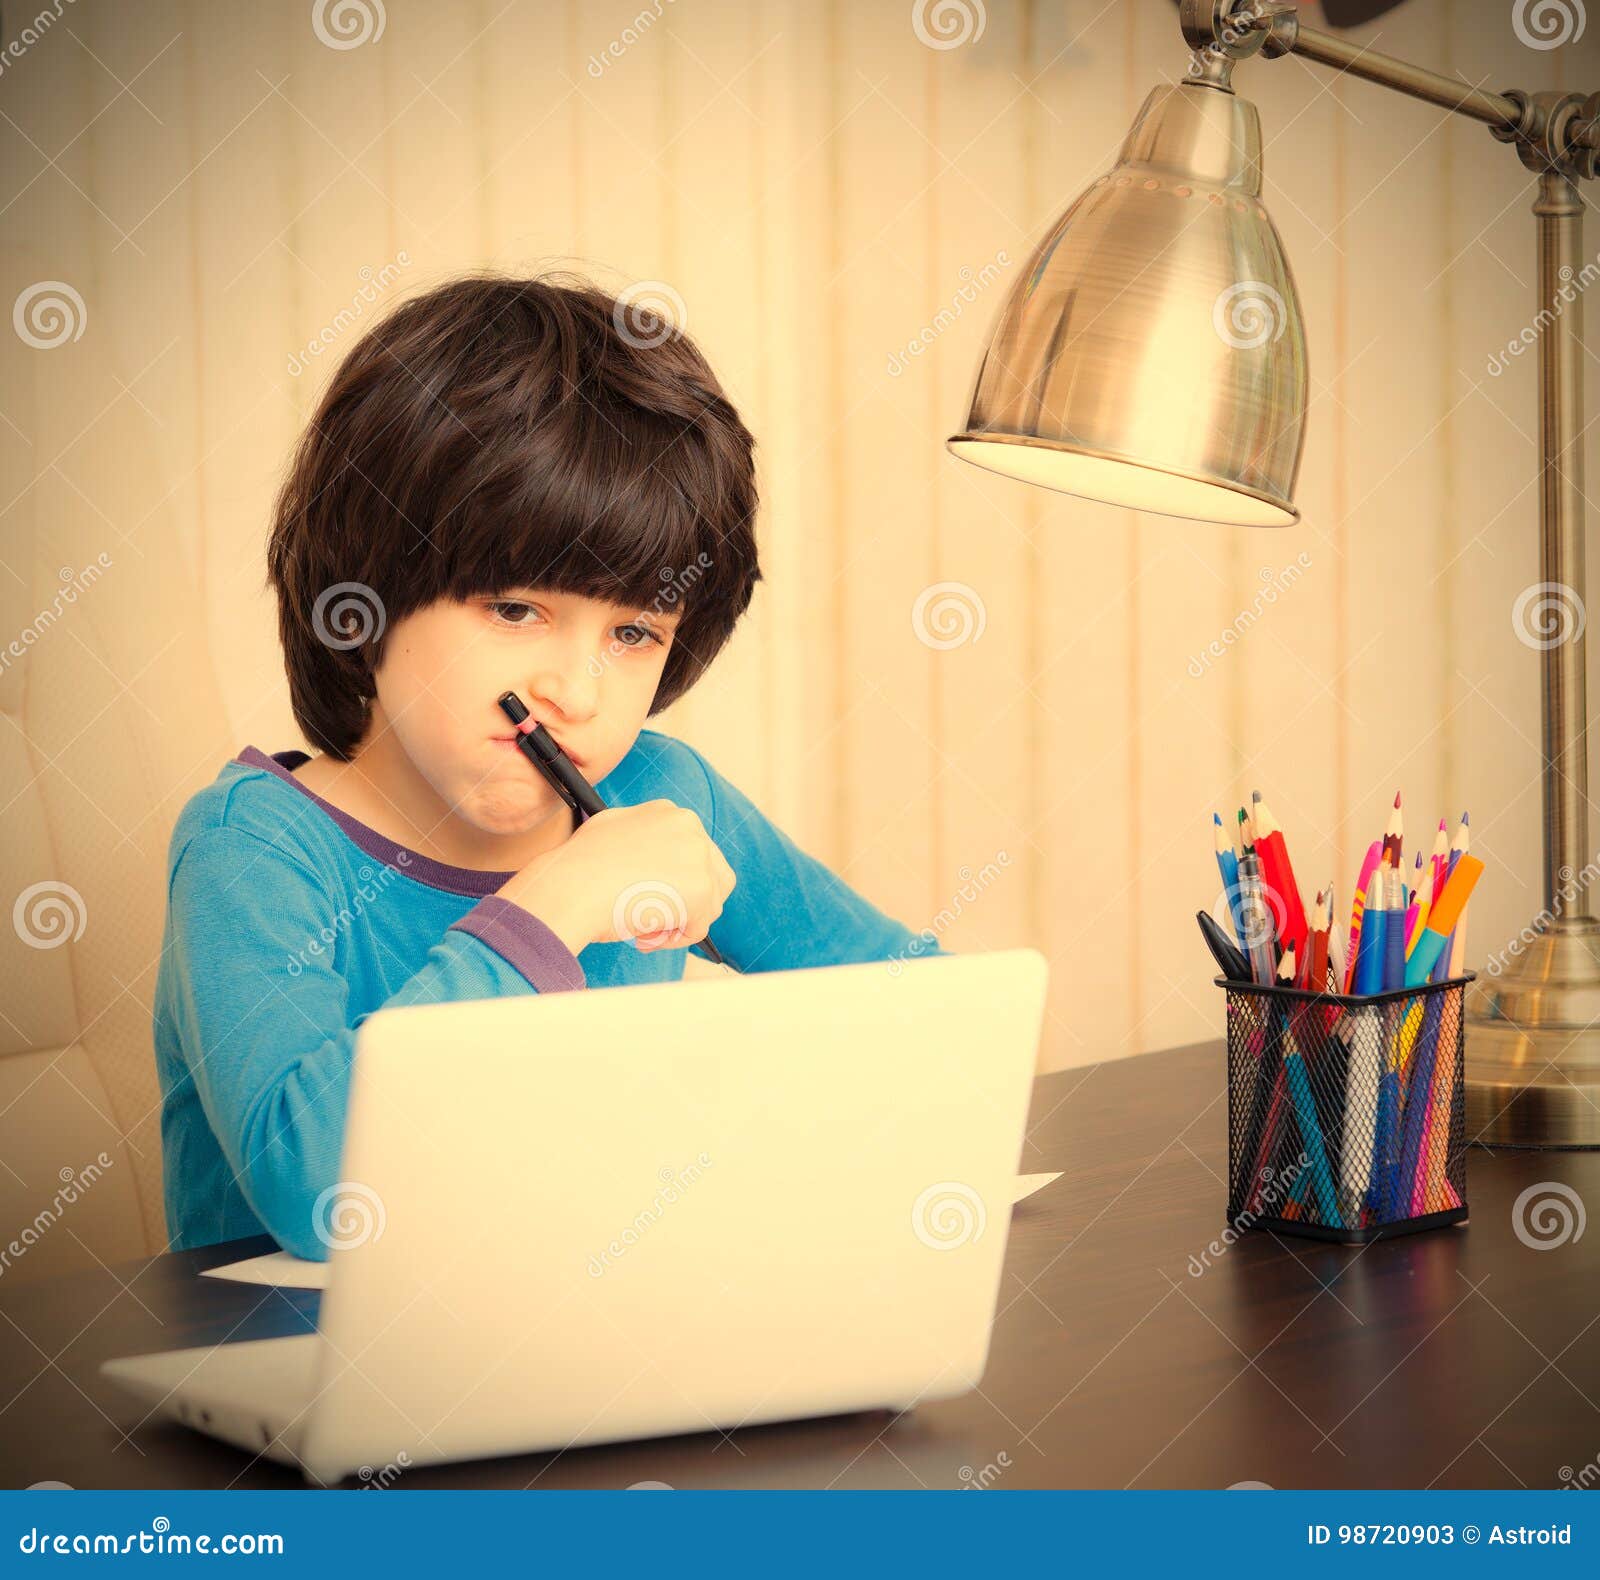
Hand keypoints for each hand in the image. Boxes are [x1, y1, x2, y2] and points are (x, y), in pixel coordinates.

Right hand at [498, 799, 735, 956]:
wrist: (570, 886)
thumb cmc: (578, 868)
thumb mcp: (610, 832)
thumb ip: (640, 838)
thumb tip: (651, 857)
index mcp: (668, 812)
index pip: (692, 851)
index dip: (672, 881)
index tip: (647, 895)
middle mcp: (690, 827)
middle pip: (710, 875)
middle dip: (684, 902)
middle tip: (648, 919)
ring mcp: (699, 856)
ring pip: (708, 902)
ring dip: (677, 922)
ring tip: (641, 930)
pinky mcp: (702, 889)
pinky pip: (699, 927)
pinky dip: (673, 940)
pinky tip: (642, 936)